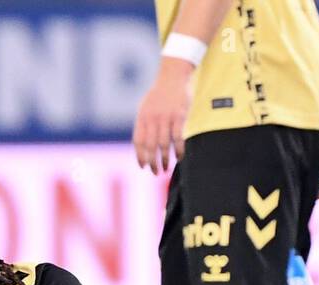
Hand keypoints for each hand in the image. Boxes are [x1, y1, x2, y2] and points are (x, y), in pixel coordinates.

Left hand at [132, 58, 193, 174]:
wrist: (173, 76)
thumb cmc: (160, 94)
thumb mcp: (146, 107)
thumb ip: (144, 124)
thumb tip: (143, 145)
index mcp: (142, 117)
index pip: (138, 141)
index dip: (140, 156)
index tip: (143, 166)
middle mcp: (152, 119)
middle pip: (150, 146)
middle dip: (152, 162)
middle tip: (155, 172)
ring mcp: (166, 118)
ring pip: (164, 145)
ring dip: (165, 159)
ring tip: (166, 168)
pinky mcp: (179, 117)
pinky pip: (178, 138)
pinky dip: (179, 150)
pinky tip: (180, 158)